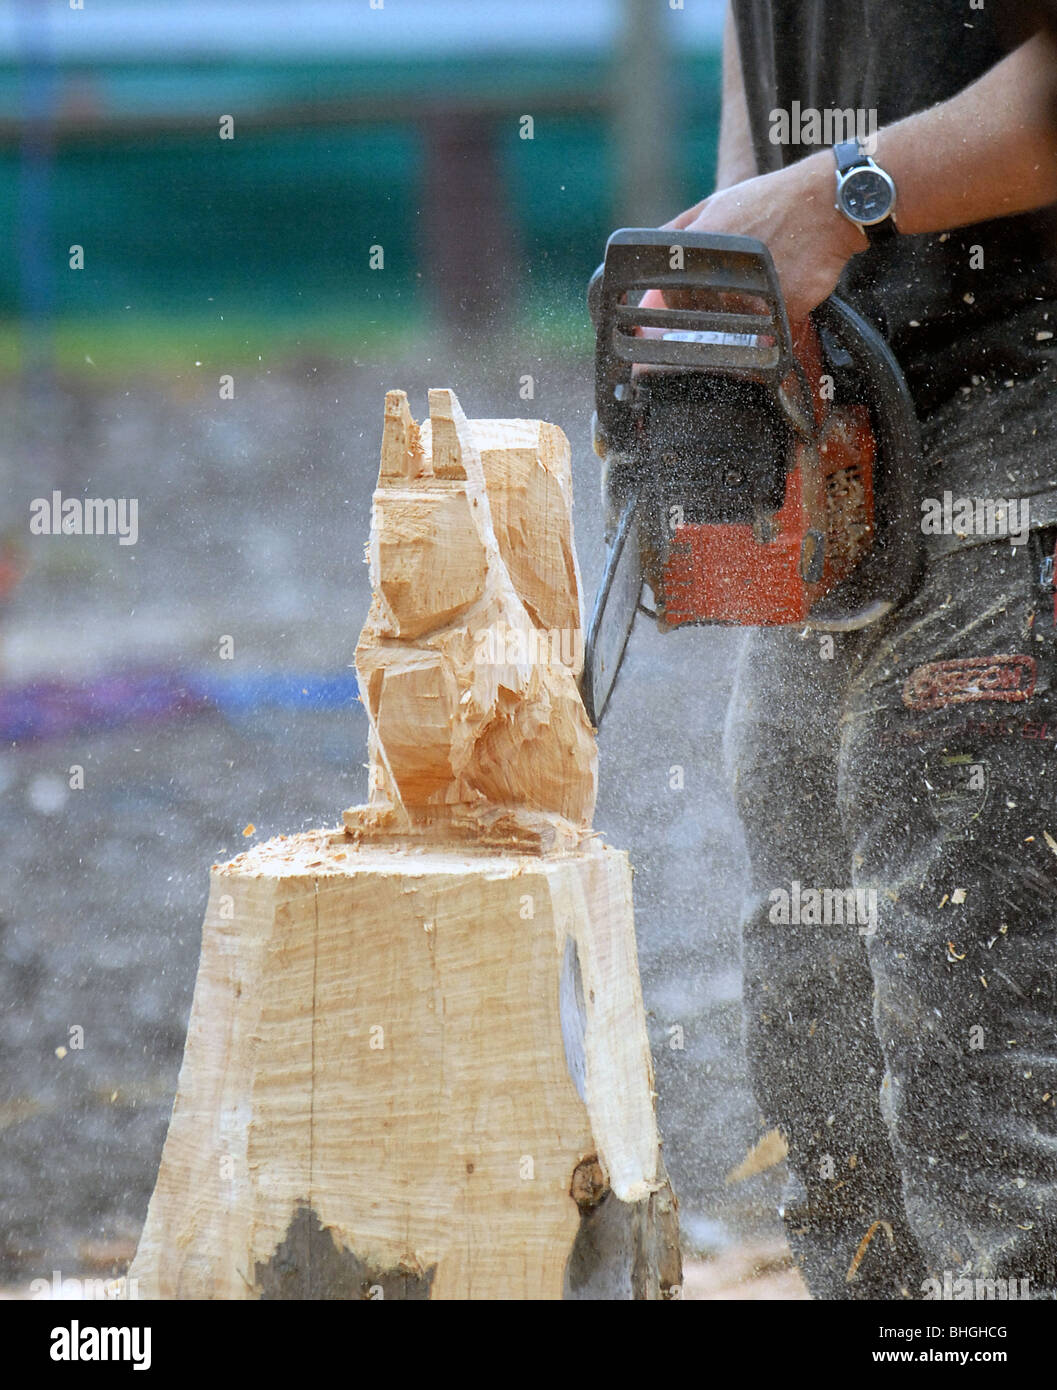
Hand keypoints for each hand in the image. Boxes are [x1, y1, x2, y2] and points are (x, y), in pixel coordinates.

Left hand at [651, 150, 866, 326]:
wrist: (829, 201)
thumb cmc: (771, 200)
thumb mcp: (717, 202)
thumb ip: (680, 227)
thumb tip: (649, 250)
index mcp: (703, 248)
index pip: (674, 298)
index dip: (679, 303)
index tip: (688, 301)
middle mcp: (726, 273)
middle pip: (706, 314)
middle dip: (714, 308)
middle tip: (736, 288)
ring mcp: (757, 292)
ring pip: (740, 323)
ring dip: (747, 312)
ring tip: (765, 280)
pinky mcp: (786, 306)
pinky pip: (775, 323)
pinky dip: (779, 311)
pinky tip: (789, 281)